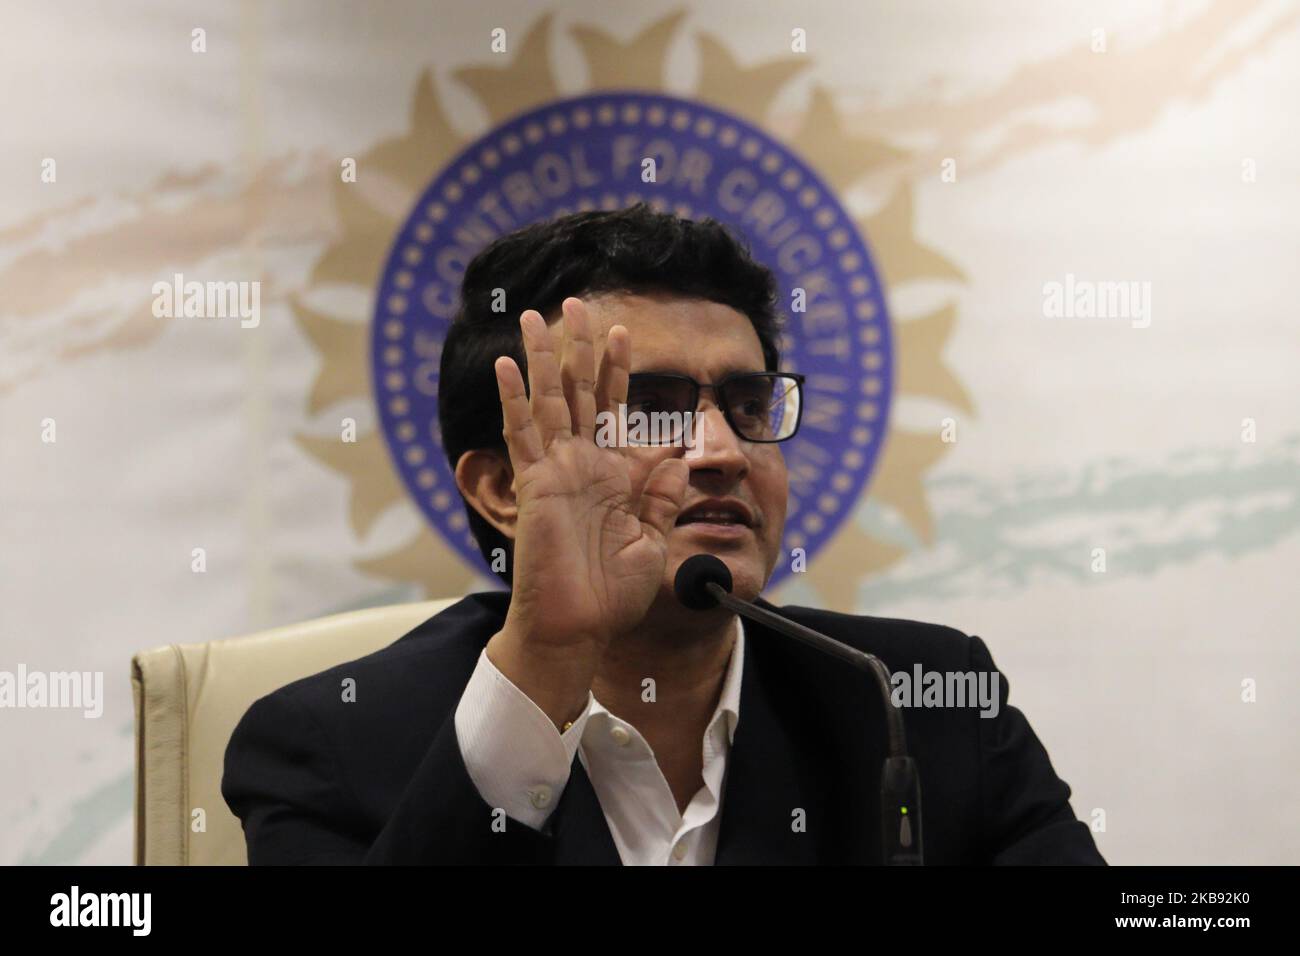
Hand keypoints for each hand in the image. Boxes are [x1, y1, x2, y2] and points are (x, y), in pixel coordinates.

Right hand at [486, 297, 687, 721]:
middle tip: (578, 302)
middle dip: (580, 346)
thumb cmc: (615, 594)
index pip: (616, 409)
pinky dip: (515, 399)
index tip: (624, 331)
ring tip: (538, 314)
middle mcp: (584, 465)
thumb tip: (678, 454)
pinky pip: (523, 434)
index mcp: (615, 475)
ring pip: (549, 401)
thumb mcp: (653, 541)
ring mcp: (557, 471)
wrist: (581, 629)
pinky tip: (508, 365)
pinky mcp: (534, 486)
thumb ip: (662, 497)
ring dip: (545, 357)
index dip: (618, 370)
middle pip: (581, 392)